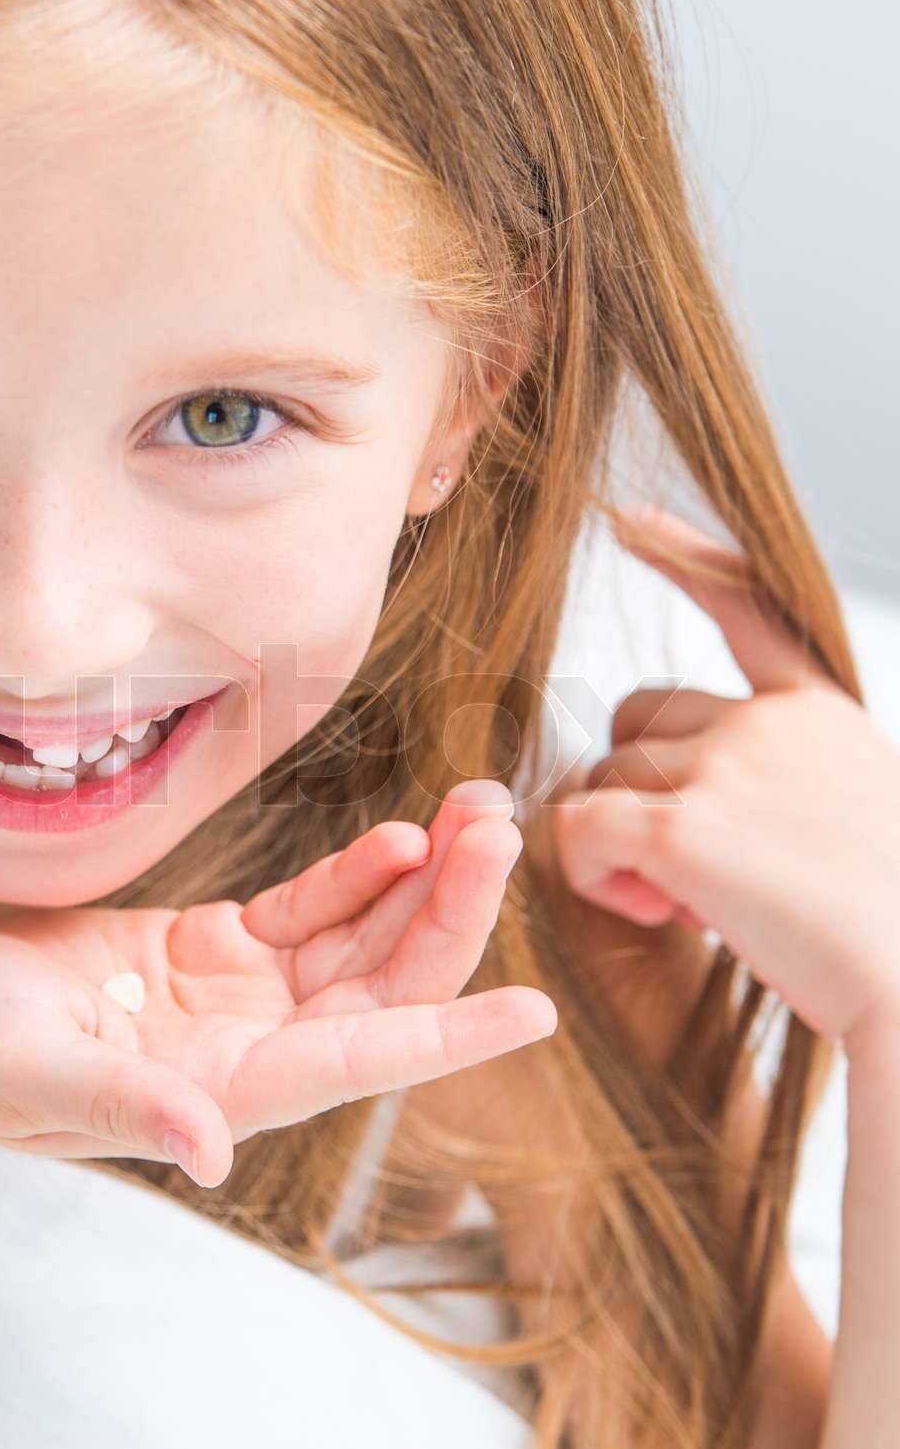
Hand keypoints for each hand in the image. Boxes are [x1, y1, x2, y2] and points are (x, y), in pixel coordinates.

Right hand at [0, 780, 556, 1187]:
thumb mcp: (24, 1072)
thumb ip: (115, 1105)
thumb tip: (209, 1151)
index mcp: (220, 1091)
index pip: (357, 1063)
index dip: (447, 1035)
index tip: (535, 1010)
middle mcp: (249, 1051)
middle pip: (383, 990)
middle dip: (449, 916)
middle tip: (501, 829)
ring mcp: (236, 1000)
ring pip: (360, 946)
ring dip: (423, 885)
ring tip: (479, 812)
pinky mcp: (209, 952)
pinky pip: (307, 914)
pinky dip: (357, 877)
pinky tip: (401, 838)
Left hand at [552, 503, 899, 1042]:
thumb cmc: (884, 928)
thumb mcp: (846, 813)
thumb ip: (771, 777)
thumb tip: (672, 799)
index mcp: (820, 710)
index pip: (745, 604)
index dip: (682, 558)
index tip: (630, 520)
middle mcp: (773, 720)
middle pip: (634, 717)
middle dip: (635, 786)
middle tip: (687, 869)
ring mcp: (729, 765)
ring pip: (602, 777)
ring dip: (618, 843)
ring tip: (688, 902)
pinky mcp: (684, 828)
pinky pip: (578, 826)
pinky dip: (592, 873)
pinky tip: (653, 912)